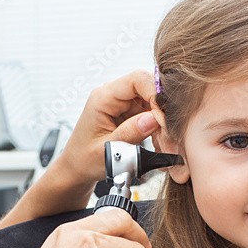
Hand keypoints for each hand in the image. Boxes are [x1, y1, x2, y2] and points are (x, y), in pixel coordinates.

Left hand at [54, 69, 159, 185]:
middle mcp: (114, 96)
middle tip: (169, 139)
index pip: (136, 79)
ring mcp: (124, 104)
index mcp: (103, 98)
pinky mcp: (131, 114)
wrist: (77, 168)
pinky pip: (153, 116)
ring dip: (163, 127)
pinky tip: (161, 147)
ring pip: (155, 105)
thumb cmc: (84, 159)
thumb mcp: (106, 150)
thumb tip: (153, 119)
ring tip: (165, 148)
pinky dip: (160, 132)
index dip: (155, 93)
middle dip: (163, 115)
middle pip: (150, 90)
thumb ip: (129, 133)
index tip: (164, 117)